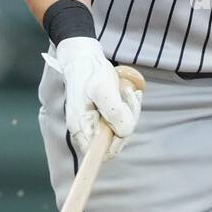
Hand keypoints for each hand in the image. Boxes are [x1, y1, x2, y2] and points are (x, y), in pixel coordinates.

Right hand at [44, 37, 141, 160]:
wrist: (84, 59)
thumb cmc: (90, 72)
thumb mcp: (103, 88)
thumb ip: (114, 112)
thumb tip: (123, 132)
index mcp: (81, 126)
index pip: (99, 153)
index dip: (115, 143)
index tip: (123, 125)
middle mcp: (86, 129)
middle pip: (114, 142)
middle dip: (128, 121)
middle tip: (129, 97)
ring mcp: (95, 124)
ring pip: (121, 131)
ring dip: (131, 111)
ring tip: (128, 91)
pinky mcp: (104, 117)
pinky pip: (121, 121)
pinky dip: (130, 108)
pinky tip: (131, 93)